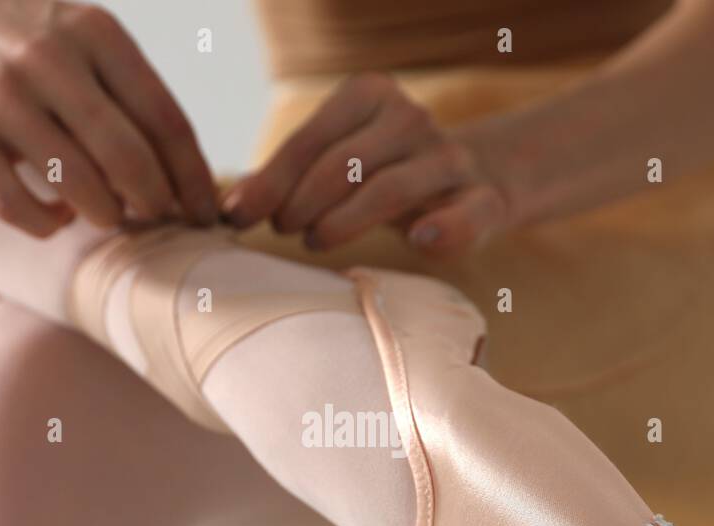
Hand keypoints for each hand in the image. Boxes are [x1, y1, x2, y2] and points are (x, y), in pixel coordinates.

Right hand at [0, 0, 216, 235]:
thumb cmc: (27, 32)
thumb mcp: (84, 35)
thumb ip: (129, 93)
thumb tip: (183, 177)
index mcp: (94, 32)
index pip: (166, 120)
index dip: (194, 178)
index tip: (207, 212)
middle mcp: (47, 59)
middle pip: (129, 159)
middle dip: (157, 204)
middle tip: (162, 220)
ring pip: (77, 187)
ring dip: (107, 215)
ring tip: (111, 215)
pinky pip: (15, 206)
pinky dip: (47, 224)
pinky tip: (58, 216)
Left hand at [220, 73, 510, 255]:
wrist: (471, 180)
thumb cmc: (381, 173)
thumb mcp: (336, 159)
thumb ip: (287, 177)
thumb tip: (230, 208)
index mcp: (370, 95)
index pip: (308, 140)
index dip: (269, 182)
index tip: (237, 217)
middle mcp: (411, 118)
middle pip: (343, 165)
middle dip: (300, 202)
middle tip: (280, 231)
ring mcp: (449, 159)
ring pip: (389, 190)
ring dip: (344, 221)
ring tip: (315, 241)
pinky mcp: (484, 199)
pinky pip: (466, 214)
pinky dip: (444, 228)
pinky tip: (419, 239)